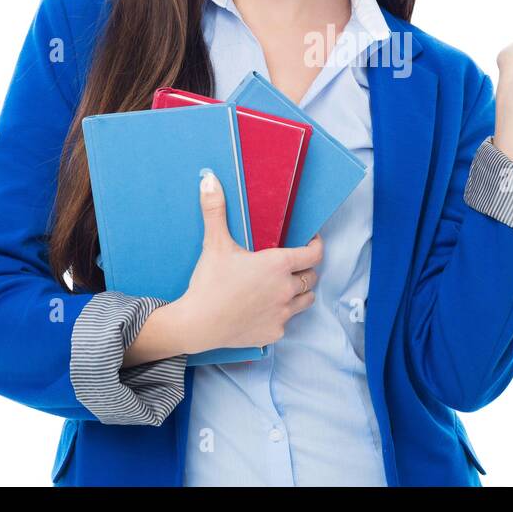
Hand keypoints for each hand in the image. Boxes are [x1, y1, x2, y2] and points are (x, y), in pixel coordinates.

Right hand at [175, 169, 321, 352]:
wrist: (196, 324)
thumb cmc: (208, 283)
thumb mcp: (214, 244)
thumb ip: (215, 210)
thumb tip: (209, 179)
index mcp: (279, 265)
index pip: (314, 254)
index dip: (316, 245)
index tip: (311, 240)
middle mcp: (286, 289)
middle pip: (311, 277)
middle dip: (305, 269)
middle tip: (292, 264)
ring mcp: (282, 313)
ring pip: (305, 300)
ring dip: (299, 292)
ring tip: (284, 286)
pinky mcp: (274, 332)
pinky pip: (287, 321)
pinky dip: (281, 314)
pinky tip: (266, 309)